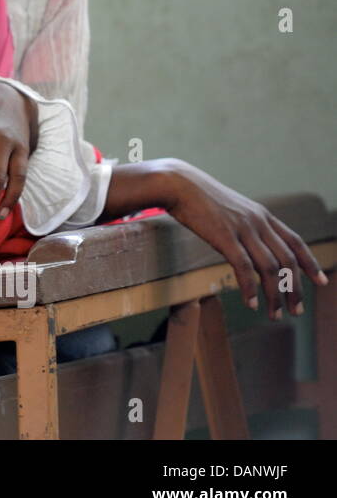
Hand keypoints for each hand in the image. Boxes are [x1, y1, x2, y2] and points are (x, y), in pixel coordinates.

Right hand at [162, 159, 326, 317]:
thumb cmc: (199, 197)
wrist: (177, 183)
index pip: (295, 242)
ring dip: (275, 294)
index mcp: (262, 215)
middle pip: (287, 260)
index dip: (310, 263)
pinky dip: (250, 288)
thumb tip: (249, 249)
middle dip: (295, 288)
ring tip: (275, 314)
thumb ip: (245, 226)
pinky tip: (251, 303)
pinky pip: (243, 267)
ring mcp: (242, 229)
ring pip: (269, 267)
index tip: (321, 282)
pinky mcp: (224, 236)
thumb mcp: (231, 209)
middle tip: (297, 310)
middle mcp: (258, 222)